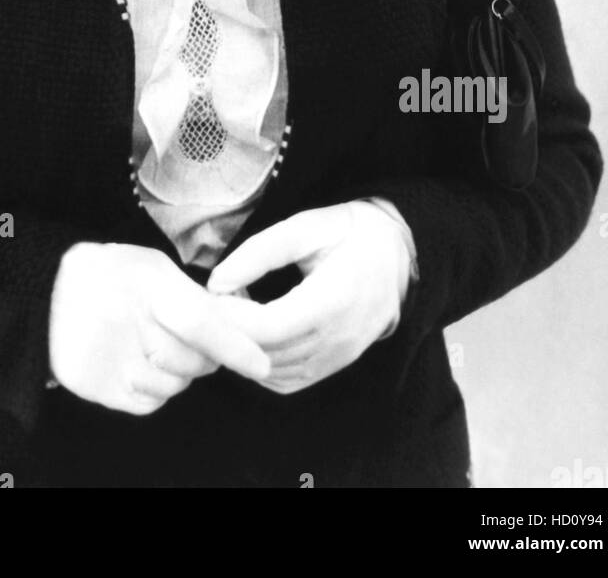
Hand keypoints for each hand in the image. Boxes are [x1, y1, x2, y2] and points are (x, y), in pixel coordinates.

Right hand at [48, 242, 271, 414]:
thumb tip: (240, 327)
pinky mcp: (99, 388)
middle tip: (192, 337)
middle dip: (207, 355)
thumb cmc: (113, 274)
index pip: (198, 322)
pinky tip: (141, 363)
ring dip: (180, 372)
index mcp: (147, 285)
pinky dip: (156, 389)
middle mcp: (130, 325)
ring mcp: (113, 361)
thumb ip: (194, 296)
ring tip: (158, 345)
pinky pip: (151, 402)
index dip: (233, 345)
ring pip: (176, 385)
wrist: (48, 293)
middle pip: (193, 361)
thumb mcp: (153, 266)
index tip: (261, 363)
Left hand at [205, 202, 411, 393]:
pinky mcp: (332, 367)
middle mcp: (338, 338)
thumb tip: (216, 282)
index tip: (210, 295)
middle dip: (230, 331)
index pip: (271, 326)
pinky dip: (258, 363)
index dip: (232, 316)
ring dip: (242, 347)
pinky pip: (285, 381)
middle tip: (212, 301)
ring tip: (232, 311)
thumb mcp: (306, 227)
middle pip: (267, 353)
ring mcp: (337, 358)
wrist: (397, 255)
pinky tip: (252, 333)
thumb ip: (260, 252)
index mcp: (335, 298)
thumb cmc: (348, 233)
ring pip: (271, 371)